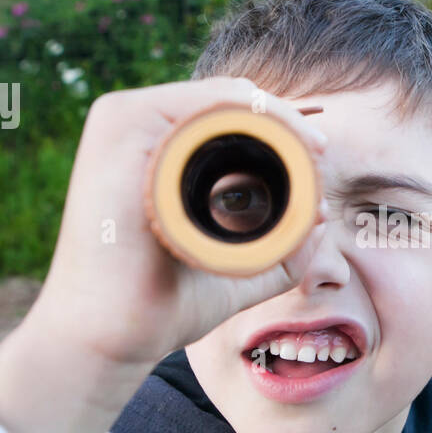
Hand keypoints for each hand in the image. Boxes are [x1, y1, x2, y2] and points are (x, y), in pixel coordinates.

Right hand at [0, 77, 328, 432]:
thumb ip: (279, 251)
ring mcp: (125, 123)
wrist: (109, 335)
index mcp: (156, 150)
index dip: (282, 124)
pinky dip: (244, 114)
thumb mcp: (236, 271)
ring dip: (274, 115)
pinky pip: (196, 104)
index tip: (321, 153)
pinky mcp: (119, 127)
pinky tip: (279, 140)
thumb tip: (322, 218)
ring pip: (219, 97)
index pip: (230, 114)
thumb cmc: (161, 305)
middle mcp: (137, 128)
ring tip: (310, 148)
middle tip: (321, 148)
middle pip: (229, 99)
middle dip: (285, 116)